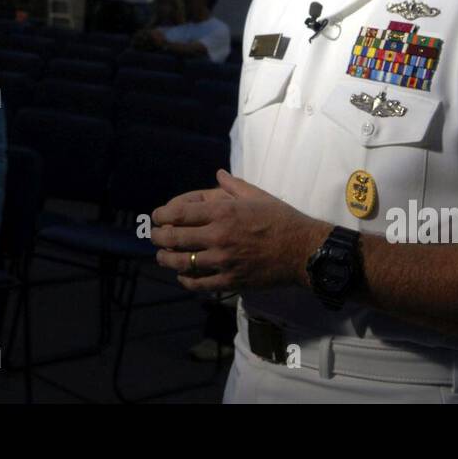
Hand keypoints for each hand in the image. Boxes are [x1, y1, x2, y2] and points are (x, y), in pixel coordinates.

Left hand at [150, 169, 329, 293]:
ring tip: (162, 256)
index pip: (180, 214)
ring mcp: (224, 261)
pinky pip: (201, 284)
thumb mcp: (257, 195)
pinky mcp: (231, 281)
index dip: (162, 215)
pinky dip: (187, 281)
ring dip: (167, 260)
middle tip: (154, 236)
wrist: (303, 251)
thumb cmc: (281, 219)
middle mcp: (219, 236)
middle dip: (159, 237)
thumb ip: (233, 185)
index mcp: (224, 212)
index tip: (156, 216)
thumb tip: (219, 174)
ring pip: (183, 263)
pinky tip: (183, 277)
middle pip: (175, 238)